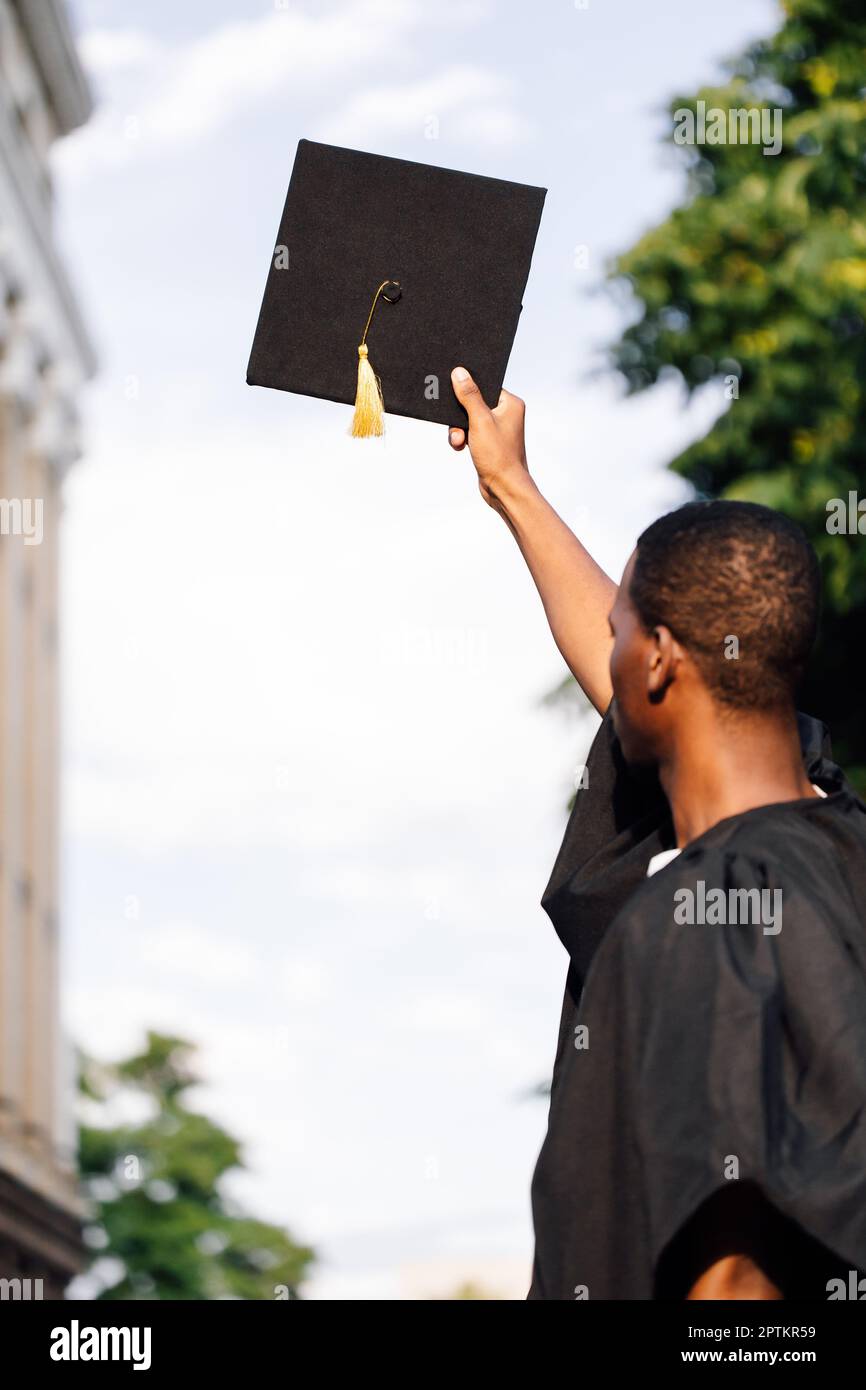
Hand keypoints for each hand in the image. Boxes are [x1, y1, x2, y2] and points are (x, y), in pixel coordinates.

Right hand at [447, 366, 529, 511]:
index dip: (468, 389)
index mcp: (510, 404)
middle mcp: (506, 414)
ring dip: (459, 429)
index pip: (485, 386)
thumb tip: (459, 372)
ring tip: (458, 441)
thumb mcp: (480, 421)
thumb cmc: (499, 456)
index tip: (454, 394)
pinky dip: (462, 439)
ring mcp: (497, 429)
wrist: (504, 489)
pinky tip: (460, 447)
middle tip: (456, 425)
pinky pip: (469, 433)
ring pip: (469, 419)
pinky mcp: (488, 443)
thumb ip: (469, 396)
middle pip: (474, 403)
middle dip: (460, 415)